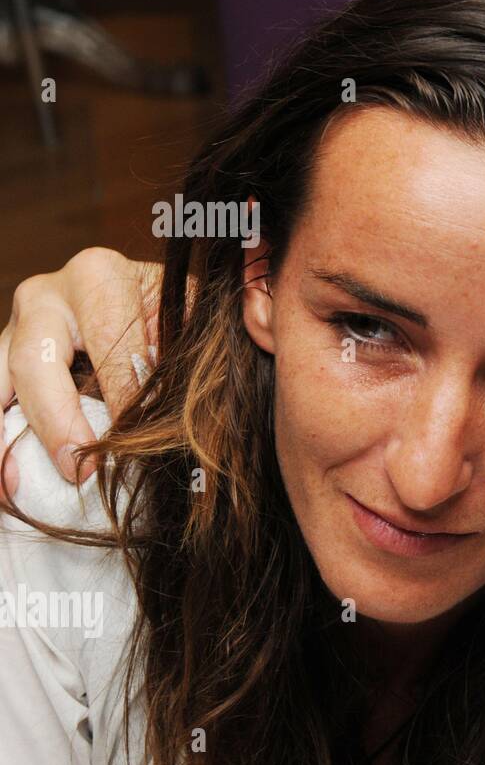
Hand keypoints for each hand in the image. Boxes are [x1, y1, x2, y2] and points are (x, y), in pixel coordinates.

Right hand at [0, 248, 161, 499]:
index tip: (133, 441)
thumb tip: (172, 406)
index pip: (107, 341)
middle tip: (79, 471)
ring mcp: (14, 326)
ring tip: (12, 488)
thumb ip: (183, 351)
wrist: (143, 300)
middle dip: (57, 422)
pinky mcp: (1, 356)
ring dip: (1, 438)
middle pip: (36, 362)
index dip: (121, 395)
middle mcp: (45, 295)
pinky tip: (5, 481)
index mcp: (98, 276)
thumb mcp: (187, 318)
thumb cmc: (171, 314)